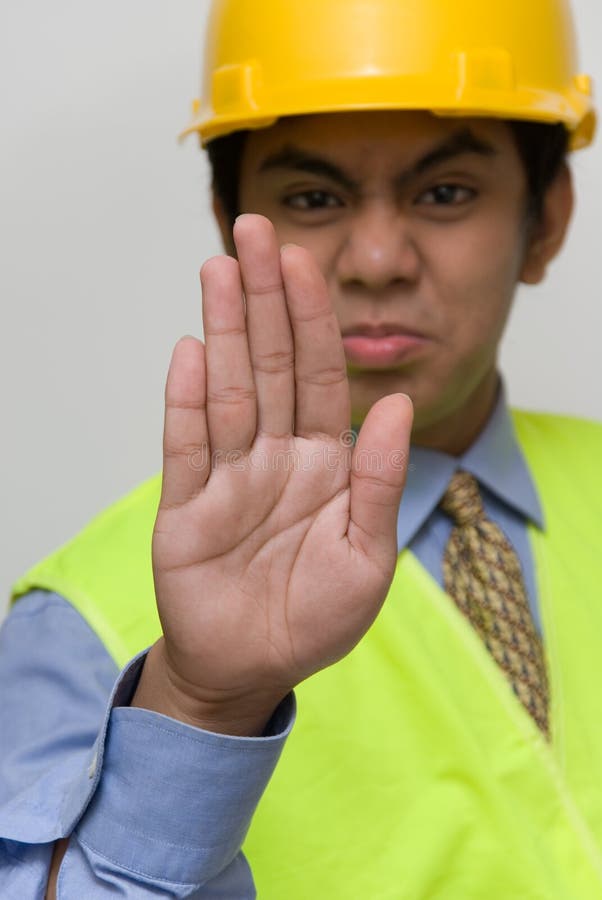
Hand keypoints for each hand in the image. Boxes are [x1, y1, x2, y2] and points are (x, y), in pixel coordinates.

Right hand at [134, 215, 412, 734]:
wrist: (251, 670)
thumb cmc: (315, 619)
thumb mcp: (368, 557)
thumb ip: (380, 480)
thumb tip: (393, 403)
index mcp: (324, 464)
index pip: (318, 376)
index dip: (312, 317)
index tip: (303, 259)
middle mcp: (274, 456)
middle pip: (268, 364)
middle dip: (263, 298)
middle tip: (251, 231)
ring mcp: (227, 476)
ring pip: (225, 389)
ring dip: (223, 329)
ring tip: (217, 269)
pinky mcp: (184, 506)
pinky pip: (184, 445)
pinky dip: (185, 400)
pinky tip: (188, 352)